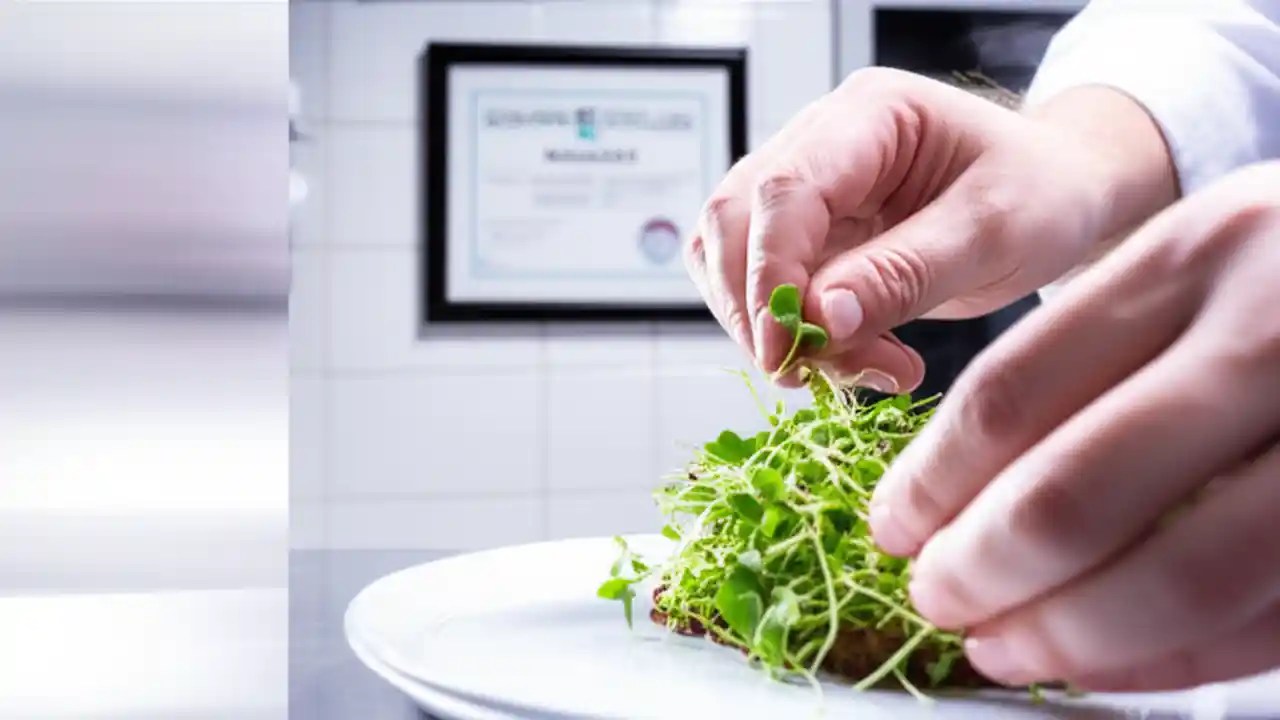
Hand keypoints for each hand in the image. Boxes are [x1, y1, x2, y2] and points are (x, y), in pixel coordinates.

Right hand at [684, 69, 1174, 388]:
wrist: (1061, 197)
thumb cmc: (1042, 194)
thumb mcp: (993, 232)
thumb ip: (905, 273)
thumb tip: (819, 319)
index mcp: (868, 116)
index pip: (782, 190)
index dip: (769, 274)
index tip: (786, 349)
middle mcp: (819, 143)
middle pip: (733, 221)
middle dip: (757, 309)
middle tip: (811, 373)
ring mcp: (806, 191)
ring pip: (730, 258)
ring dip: (767, 328)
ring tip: (856, 367)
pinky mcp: (807, 237)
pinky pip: (761, 288)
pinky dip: (790, 334)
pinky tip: (851, 357)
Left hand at [869, 162, 1279, 689]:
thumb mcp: (1198, 264)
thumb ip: (1092, 351)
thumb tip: (948, 494)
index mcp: (1196, 254)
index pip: (1012, 395)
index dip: (930, 483)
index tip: (891, 527)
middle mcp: (1272, 336)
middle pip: (1070, 498)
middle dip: (977, 571)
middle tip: (934, 597)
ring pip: (1173, 577)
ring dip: (1063, 634)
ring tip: (998, 645)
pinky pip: (1259, 620)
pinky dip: (1163, 659)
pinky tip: (1097, 661)